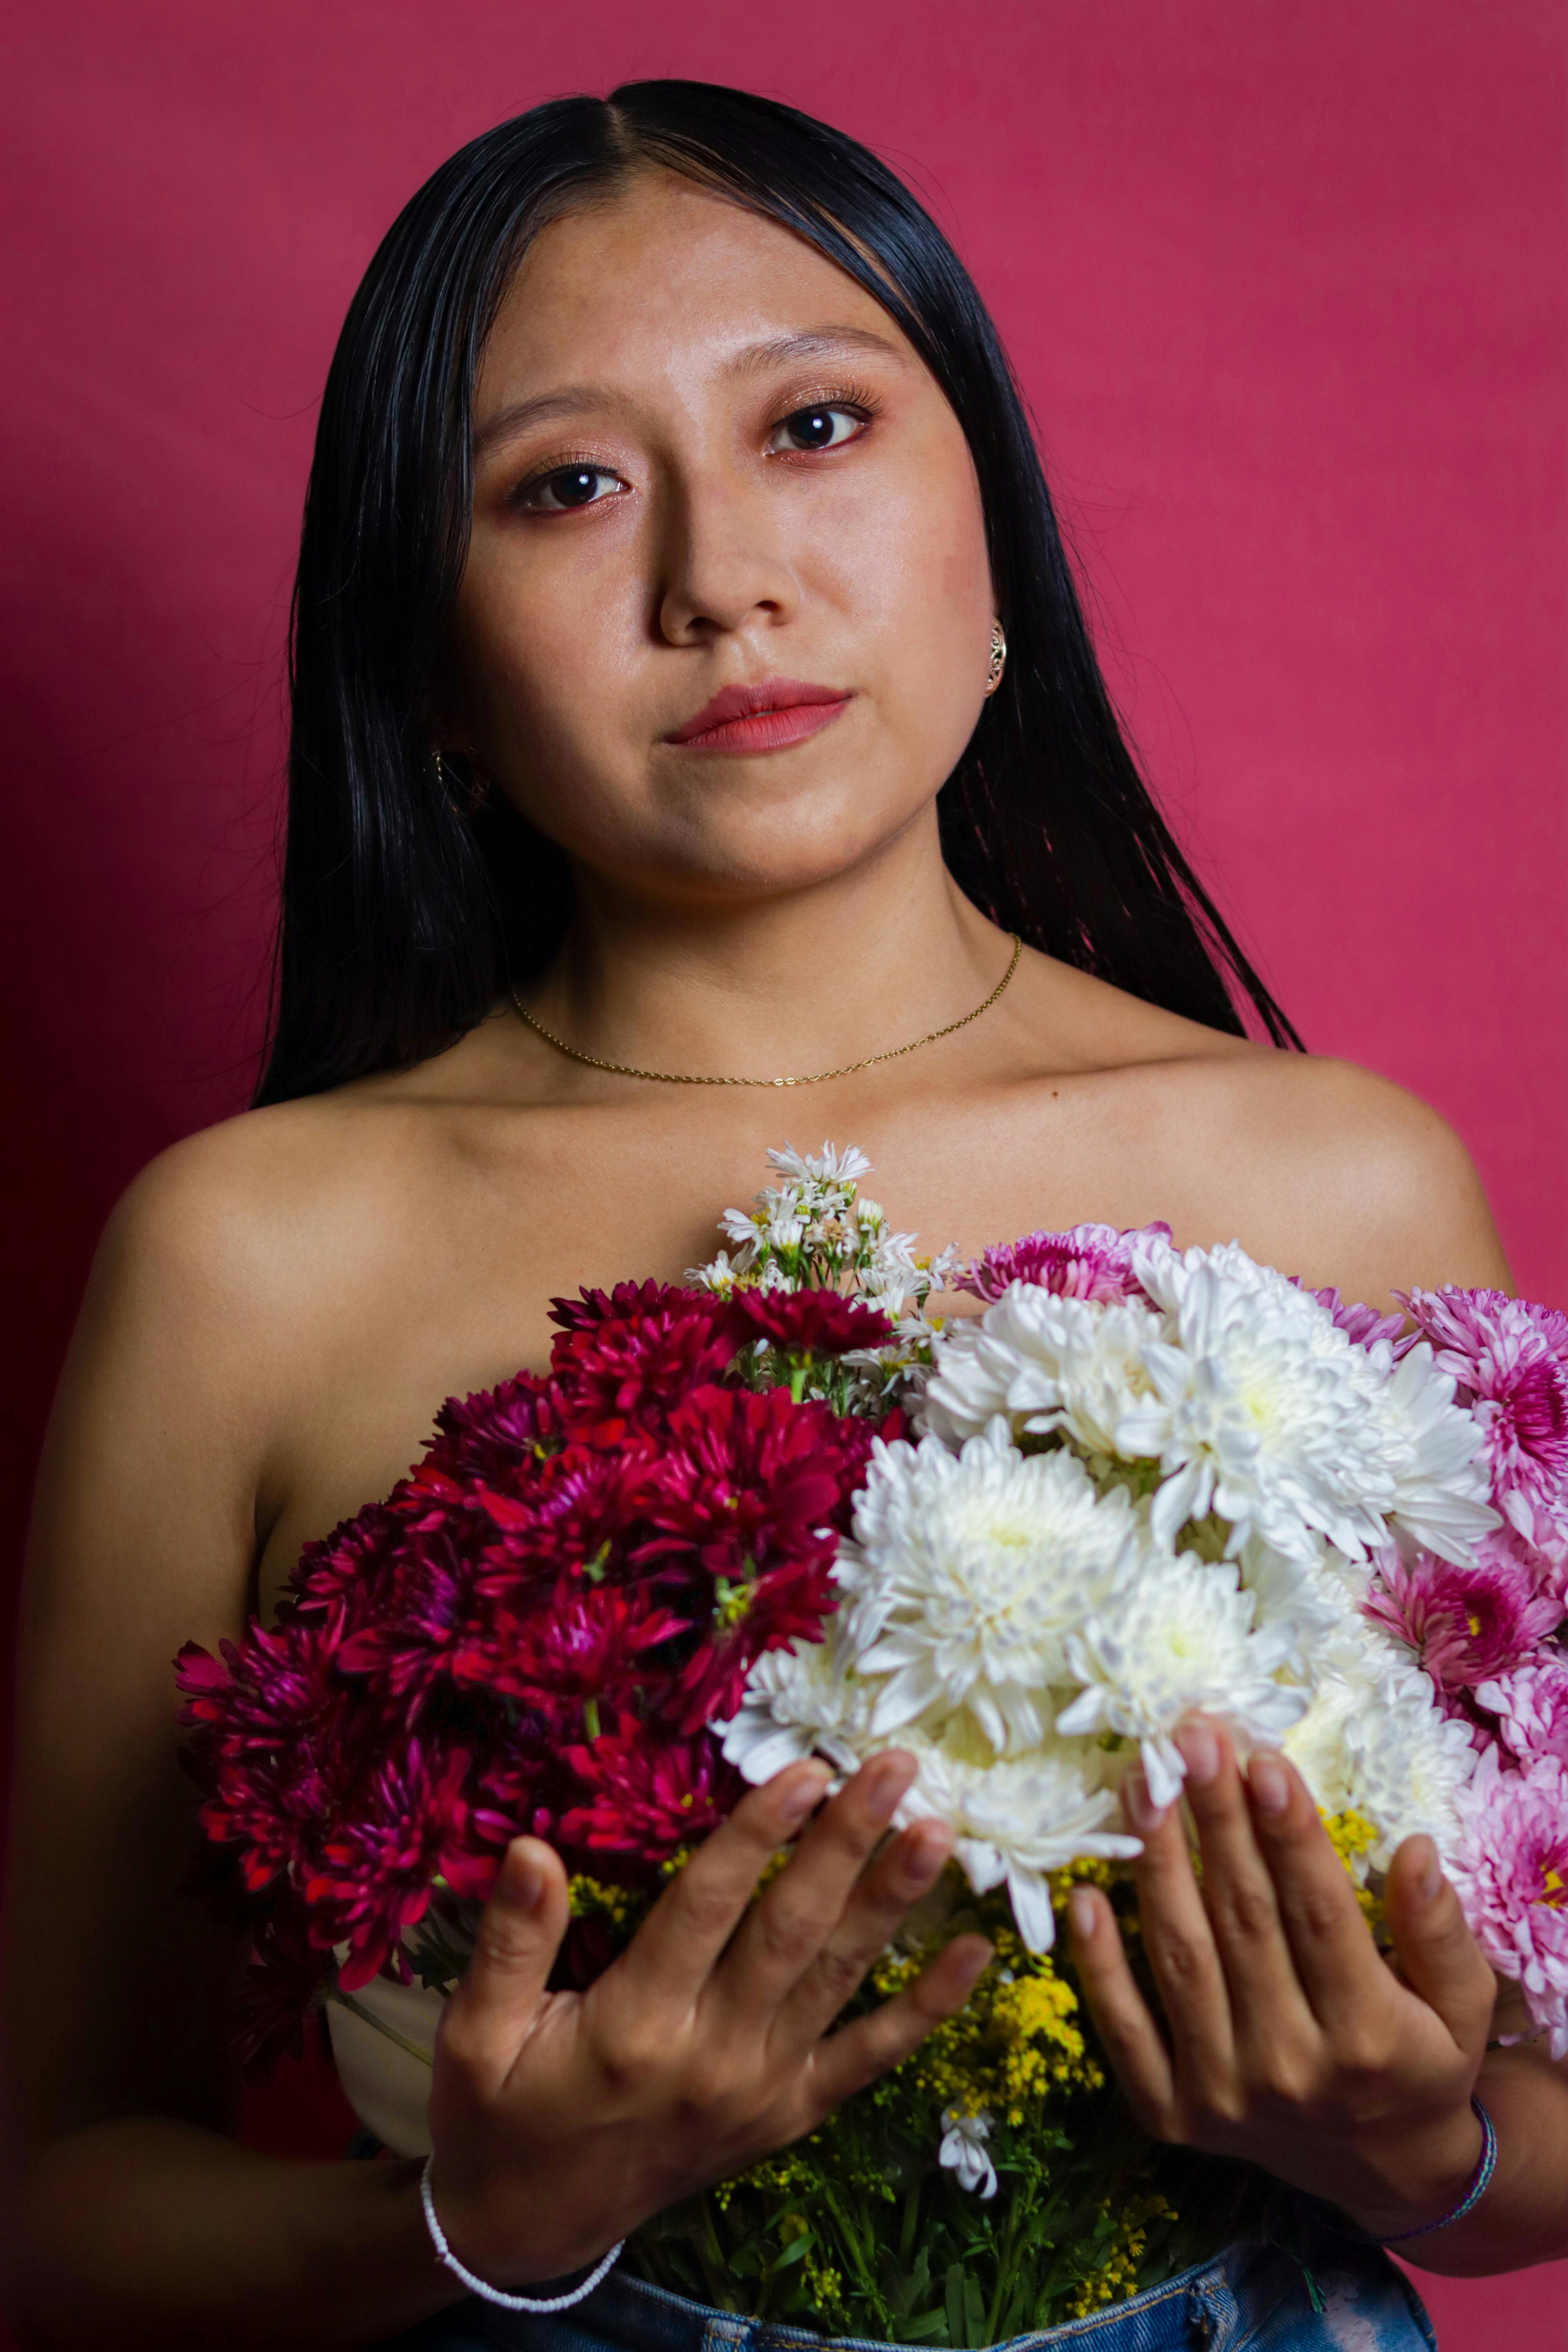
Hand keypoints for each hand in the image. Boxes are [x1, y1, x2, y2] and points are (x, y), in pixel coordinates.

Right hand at [424, 1752, 989, 2286]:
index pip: (707, 1908)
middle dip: (846, 1841)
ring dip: (892, 1900)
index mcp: (632, 2027)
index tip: (803, 1767)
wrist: (527, 2232)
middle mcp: (710, 2057)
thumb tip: (531, 1850)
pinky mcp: (788, 2114)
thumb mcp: (473, 2036)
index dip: (756, 1835)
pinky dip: (926, 2009)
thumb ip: (509, 1943)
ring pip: (838, 1978)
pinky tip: (974, 1954)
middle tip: (894, 1766)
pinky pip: (868, 2057)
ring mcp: (759, 2089)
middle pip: (790, 1930)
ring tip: (937, 1828)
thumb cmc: (497, 2115)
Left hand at [1068, 1717, 1496, 2235]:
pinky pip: (1124, 2031)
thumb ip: (1441, 1933)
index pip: (1318, 1915)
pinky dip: (1097, 1966)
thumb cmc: (1418, 2060)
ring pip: (1179, 1956)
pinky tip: (1083, 1895)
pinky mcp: (1170, 2114)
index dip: (1289, 1834)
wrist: (1377, 2168)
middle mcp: (1290, 2069)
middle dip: (1214, 1818)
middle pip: (1242, 1919)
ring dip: (1155, 1862)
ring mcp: (1222, 2095)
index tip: (1261, 1758)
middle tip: (1188, 1736)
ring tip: (1141, 1780)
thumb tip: (1416, 1848)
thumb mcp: (1462, 2006)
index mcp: (1367, 2039)